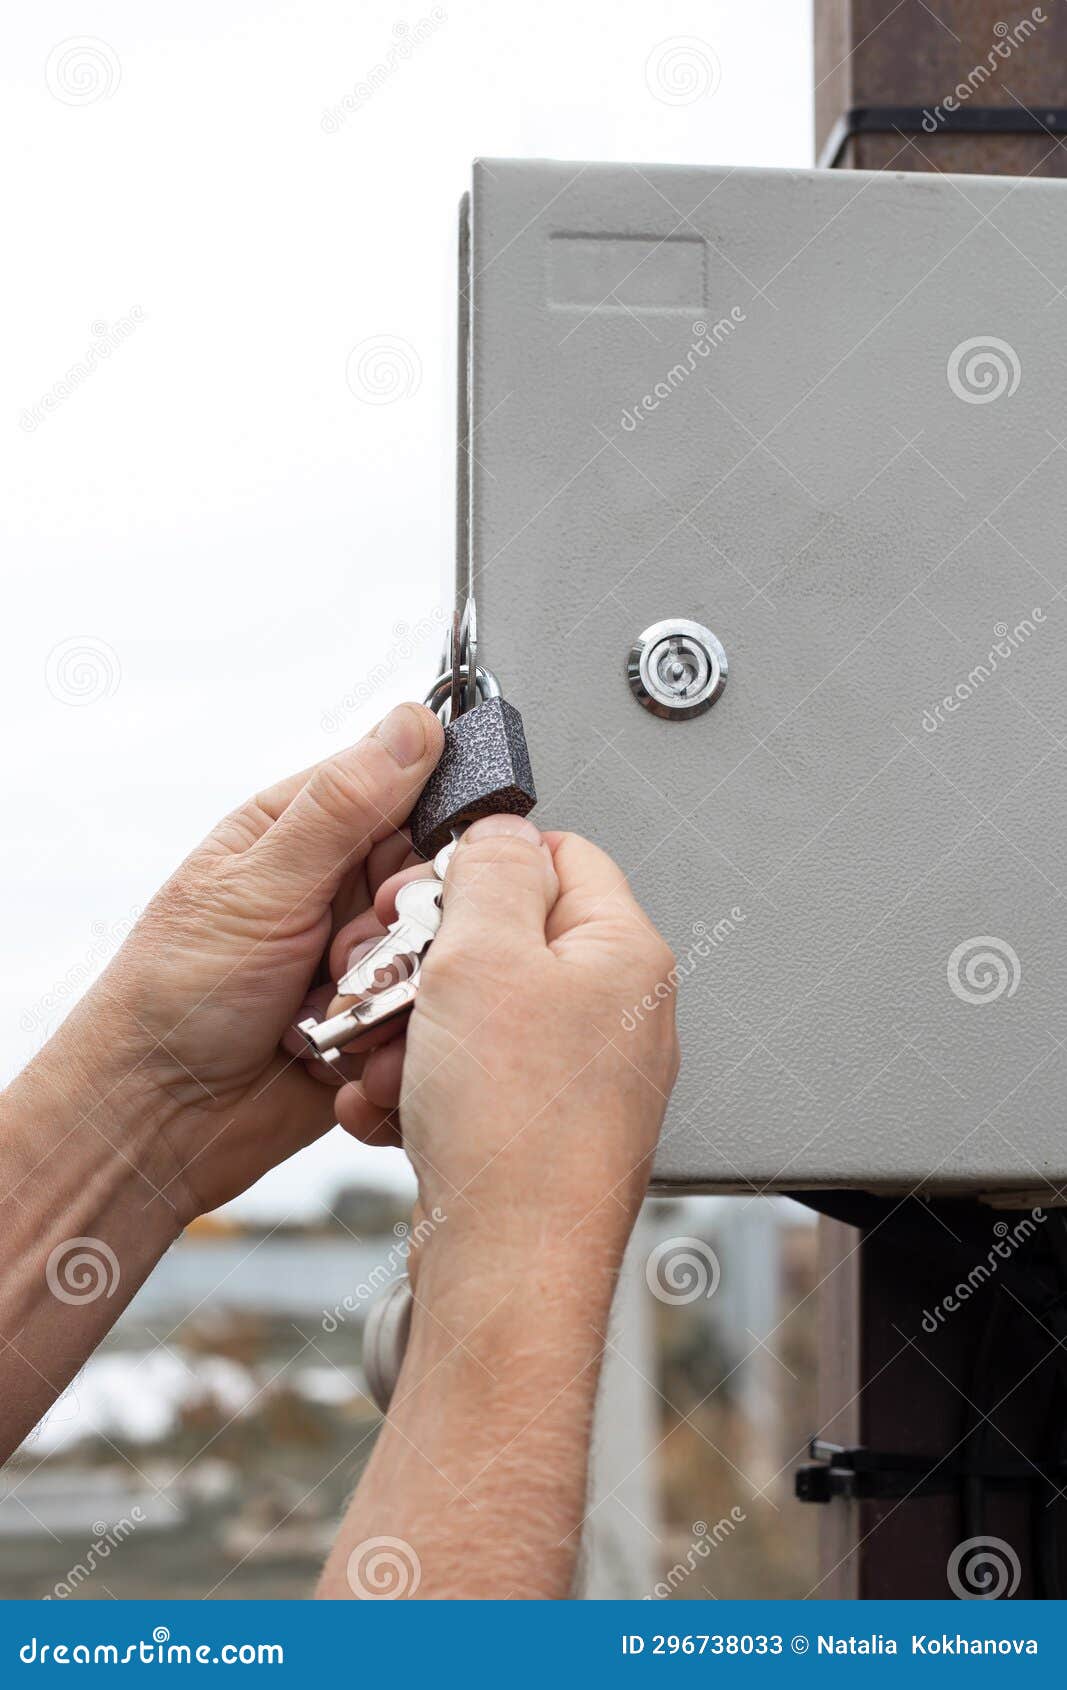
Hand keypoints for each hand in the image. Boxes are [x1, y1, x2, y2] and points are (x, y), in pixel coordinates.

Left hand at [36, 703, 443, 1223]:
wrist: (158, 1120)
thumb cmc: (173, 996)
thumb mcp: (260, 885)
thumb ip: (344, 805)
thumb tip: (412, 724)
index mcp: (303, 831)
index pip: (407, 793)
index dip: (425, 832)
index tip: (401, 877)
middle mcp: (337, 888)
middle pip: (435, 876)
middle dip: (403, 925)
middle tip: (347, 954)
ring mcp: (362, 956)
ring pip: (442, 951)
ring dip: (393, 989)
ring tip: (331, 1013)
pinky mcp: (381, 1021)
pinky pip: (433, 1017)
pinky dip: (396, 1039)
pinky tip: (348, 1051)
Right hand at [332, 813, 679, 1276]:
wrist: (507, 1272)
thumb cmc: (513, 1129)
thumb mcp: (484, 956)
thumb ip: (491, 870)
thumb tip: (500, 828)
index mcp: (624, 954)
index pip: (560, 855)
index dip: (481, 864)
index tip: (427, 893)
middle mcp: (617, 1012)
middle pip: (507, 940)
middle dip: (431, 966)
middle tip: (394, 987)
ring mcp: (582, 1076)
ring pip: (477, 1017)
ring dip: (415, 1036)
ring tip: (391, 1069)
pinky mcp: (542, 1130)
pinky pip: (472, 1081)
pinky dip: (423, 1092)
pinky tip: (394, 1114)